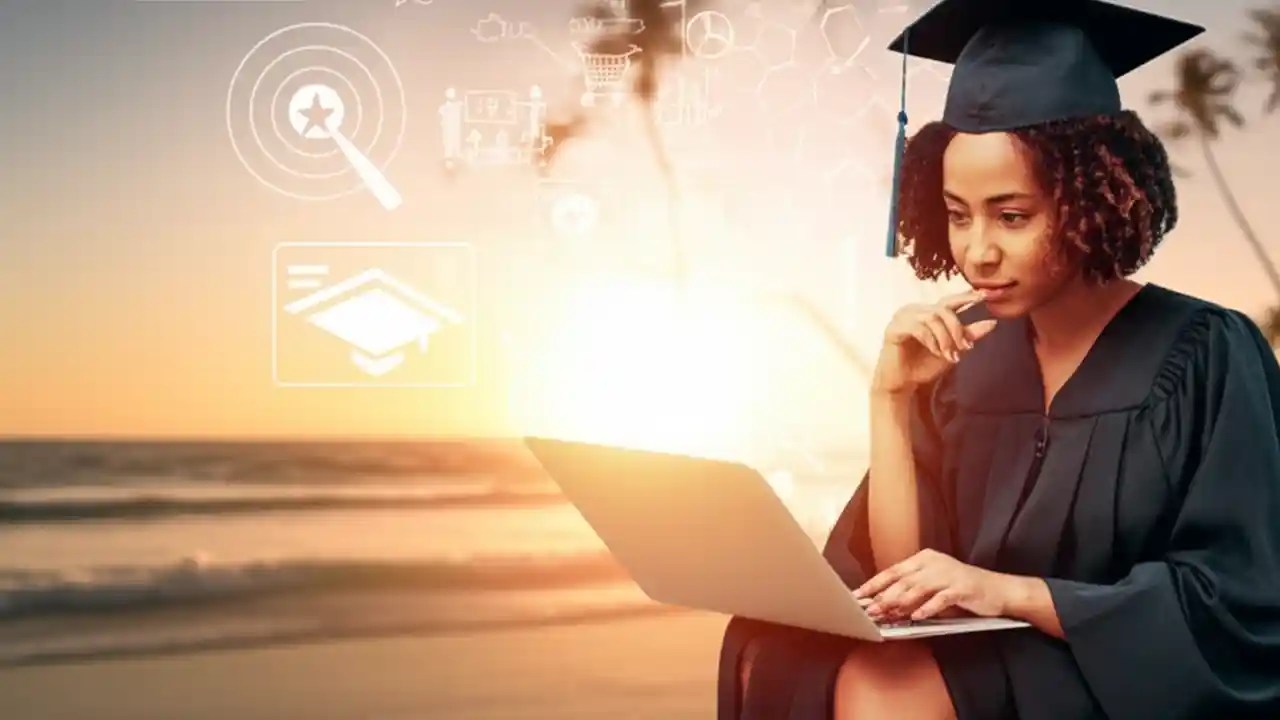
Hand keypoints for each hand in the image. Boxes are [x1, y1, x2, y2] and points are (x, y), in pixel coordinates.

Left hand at [852, 549, 1009, 620]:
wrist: (999, 590)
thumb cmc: (962, 590)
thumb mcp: (933, 587)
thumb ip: (911, 593)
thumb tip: (884, 606)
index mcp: (924, 559)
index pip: (893, 571)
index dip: (874, 584)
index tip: (858, 596)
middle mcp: (934, 563)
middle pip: (902, 580)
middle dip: (883, 596)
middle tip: (869, 610)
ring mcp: (949, 574)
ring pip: (918, 588)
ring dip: (900, 603)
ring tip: (887, 614)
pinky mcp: (962, 587)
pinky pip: (941, 598)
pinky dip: (928, 608)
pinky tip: (917, 617)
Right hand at [871, 290, 998, 394]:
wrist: (905, 383)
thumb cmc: (925, 365)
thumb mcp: (953, 349)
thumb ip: (969, 335)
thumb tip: (992, 323)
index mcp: (929, 312)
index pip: (950, 300)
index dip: (967, 296)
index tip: (984, 295)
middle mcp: (915, 310)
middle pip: (943, 310)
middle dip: (957, 329)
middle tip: (965, 347)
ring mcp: (902, 317)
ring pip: (932, 318)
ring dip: (945, 338)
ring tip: (949, 355)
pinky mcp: (893, 328)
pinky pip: (918, 328)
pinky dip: (931, 340)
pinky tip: (935, 351)